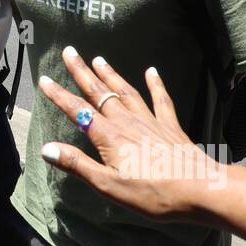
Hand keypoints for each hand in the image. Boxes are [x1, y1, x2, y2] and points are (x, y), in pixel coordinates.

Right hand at [37, 47, 223, 220]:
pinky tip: (151, 71)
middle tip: (70, 51)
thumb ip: (78, 165)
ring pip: (126, 92)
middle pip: (100, 93)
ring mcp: (150, 122)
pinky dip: (155, 84)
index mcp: (109, 137)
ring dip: (111, 75)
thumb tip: (47, 148)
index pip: (78, 112)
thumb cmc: (153, 194)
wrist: (200, 189)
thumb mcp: (108, 185)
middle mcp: (127, 123)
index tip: (44, 79)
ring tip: (99, 59)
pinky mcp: (170, 127)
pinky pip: (160, 100)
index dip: (59, 95)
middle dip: (82, 72)